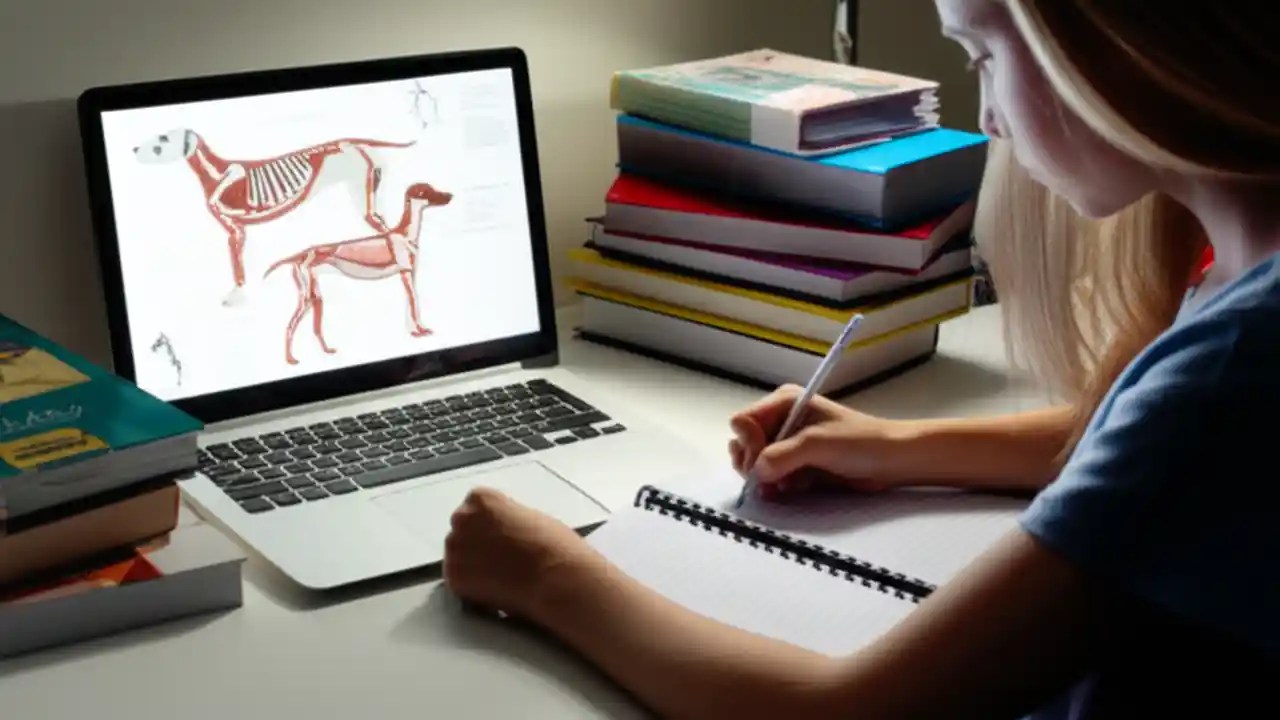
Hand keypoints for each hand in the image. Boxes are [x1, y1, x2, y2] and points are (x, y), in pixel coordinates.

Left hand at [443, 487, 598, 619]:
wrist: (556, 577)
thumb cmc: (554, 545)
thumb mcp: (528, 516)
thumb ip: (505, 519)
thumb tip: (500, 532)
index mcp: (480, 497)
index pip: (473, 508)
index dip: (489, 525)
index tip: (502, 536)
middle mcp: (461, 518)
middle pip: (462, 531)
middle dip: (476, 544)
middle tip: (498, 559)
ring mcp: (454, 548)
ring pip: (458, 557)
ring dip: (472, 565)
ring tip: (499, 576)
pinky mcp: (453, 578)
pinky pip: (458, 581)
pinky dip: (473, 587)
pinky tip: (495, 589)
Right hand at [729, 384, 905, 500]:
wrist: (892, 460)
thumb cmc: (862, 442)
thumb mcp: (818, 443)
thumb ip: (782, 455)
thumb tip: (756, 471)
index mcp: (783, 403)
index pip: (743, 422)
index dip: (749, 443)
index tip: (765, 459)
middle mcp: (781, 421)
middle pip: (744, 444)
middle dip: (754, 465)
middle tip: (773, 478)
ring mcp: (788, 444)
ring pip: (756, 464)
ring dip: (767, 479)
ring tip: (787, 485)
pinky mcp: (797, 465)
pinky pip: (772, 478)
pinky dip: (778, 487)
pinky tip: (795, 488)